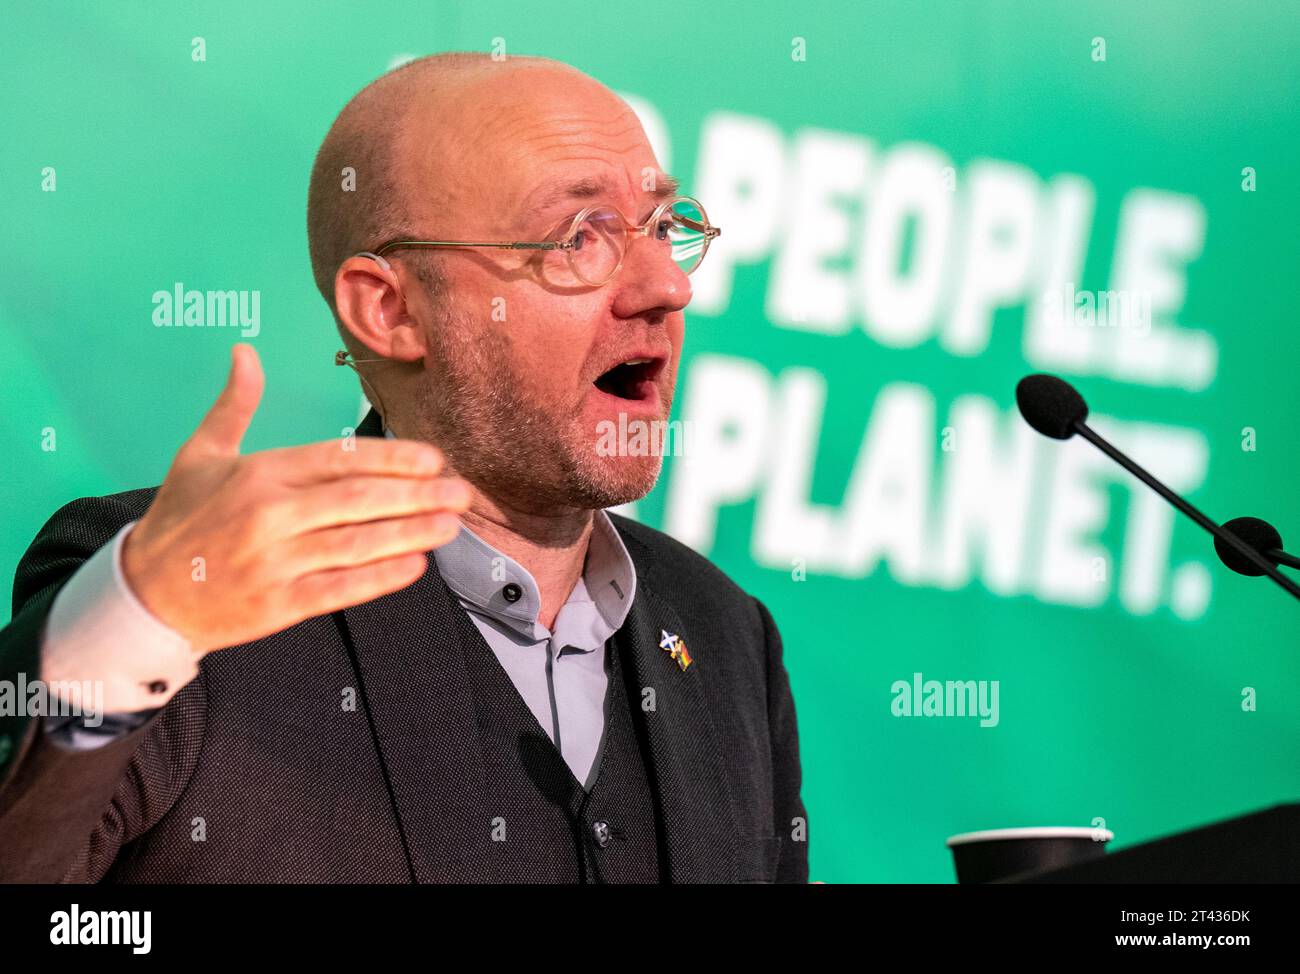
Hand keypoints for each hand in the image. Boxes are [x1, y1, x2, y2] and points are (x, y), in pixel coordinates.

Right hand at [122, 343, 470, 654]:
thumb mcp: (201, 454)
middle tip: (462, 491)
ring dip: (411, 533)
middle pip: (359, 500)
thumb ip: (235, 404)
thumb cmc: (181, 518)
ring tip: (451, 524)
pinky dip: (381, 578)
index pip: (340, 459)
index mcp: (260, 473)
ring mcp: (275, 562)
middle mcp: (270, 515)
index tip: (435, 458)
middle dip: (418, 495)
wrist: (145, 593)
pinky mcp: (279, 604)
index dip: (393, 457)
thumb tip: (245, 351)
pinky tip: (416, 565)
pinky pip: (341, 589)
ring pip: (357, 544)